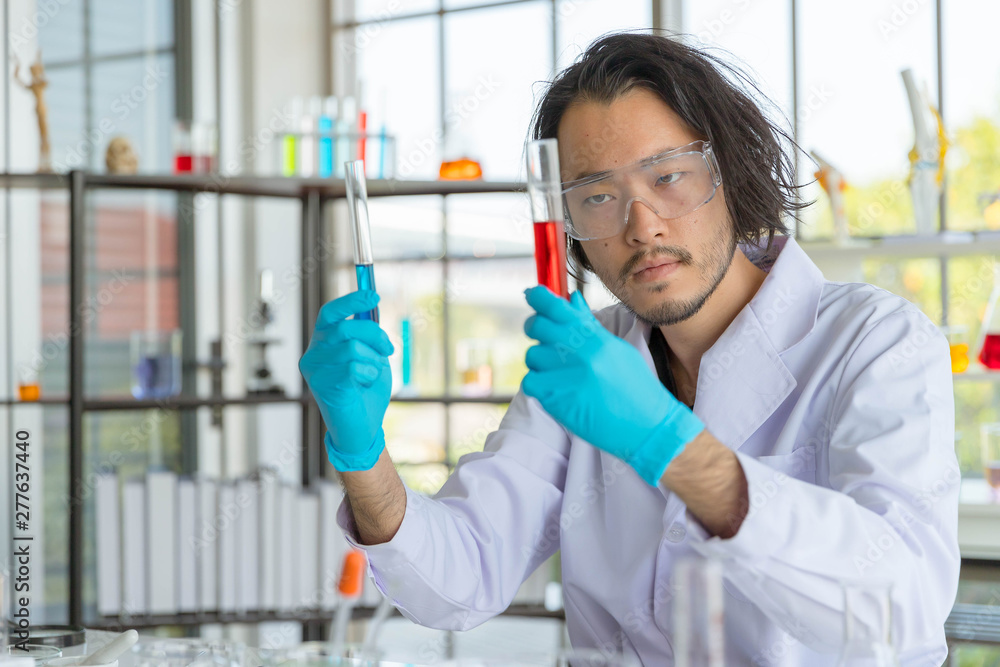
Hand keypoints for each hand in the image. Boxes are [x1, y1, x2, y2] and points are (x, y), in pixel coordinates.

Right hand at [299, 290, 393, 470]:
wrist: (362, 428)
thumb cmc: (365, 392)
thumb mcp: (370, 356)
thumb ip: (367, 334)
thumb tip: (371, 306)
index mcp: (322, 343)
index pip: (330, 312)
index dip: (351, 301)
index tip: (374, 296)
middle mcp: (314, 354)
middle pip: (346, 327)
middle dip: (375, 335)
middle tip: (389, 349)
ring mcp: (316, 370)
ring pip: (353, 348)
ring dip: (373, 360)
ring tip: (372, 374)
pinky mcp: (323, 385)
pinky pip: (354, 367)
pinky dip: (369, 374)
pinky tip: (364, 385)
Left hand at [522, 286, 704, 484]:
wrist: (647, 425)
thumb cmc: (634, 386)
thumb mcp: (616, 349)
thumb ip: (589, 325)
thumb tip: (571, 299)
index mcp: (594, 337)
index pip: (556, 307)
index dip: (539, 297)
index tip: (532, 294)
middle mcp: (579, 352)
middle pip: (537, 326)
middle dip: (536, 328)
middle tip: (544, 337)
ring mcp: (566, 375)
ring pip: (532, 356)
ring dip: (540, 362)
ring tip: (558, 371)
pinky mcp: (556, 399)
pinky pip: (530, 382)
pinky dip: (538, 384)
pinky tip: (554, 389)